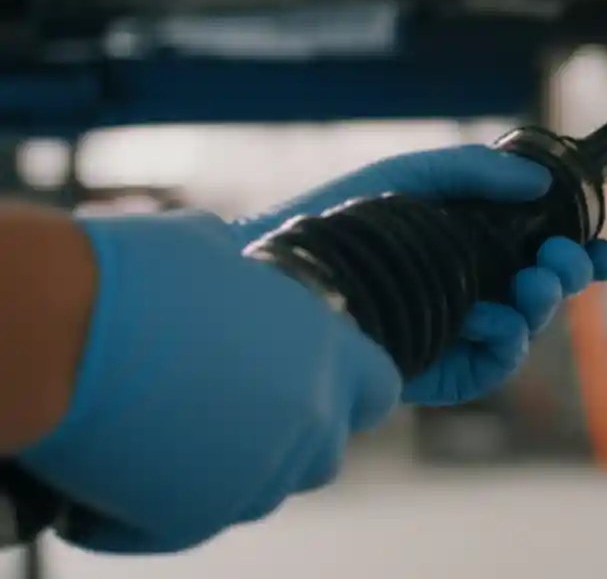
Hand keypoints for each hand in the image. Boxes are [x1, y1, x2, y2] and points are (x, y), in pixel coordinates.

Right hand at [20, 212, 400, 552]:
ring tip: (165, 433)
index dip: (350, 390)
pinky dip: (156, 506)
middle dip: (289, 440)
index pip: (378, 389)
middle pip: (324, 454)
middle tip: (228, 412)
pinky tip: (119, 471)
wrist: (62, 334)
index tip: (319, 386)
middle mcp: (308, 420)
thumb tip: (223, 268)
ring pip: (261, 494)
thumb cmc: (135, 277)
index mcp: (326, 351)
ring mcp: (256, 477)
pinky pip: (187, 523)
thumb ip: (241, 282)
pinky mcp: (194, 520)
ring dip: (228, 472)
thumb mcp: (206, 249)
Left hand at [233, 145, 606, 405]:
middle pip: (548, 291)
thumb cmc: (346, 219)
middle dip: (571, 275)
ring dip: (545, 305)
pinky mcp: (442, 371)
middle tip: (562, 260)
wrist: (291, 270)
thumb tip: (537, 183)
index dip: (586, 255)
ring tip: (530, 285)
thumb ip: (475, 171)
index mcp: (477, 245)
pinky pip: (495, 365)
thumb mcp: (414, 175)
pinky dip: (507, 342)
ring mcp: (461, 331)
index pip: (545, 253)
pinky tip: (491, 320)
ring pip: (529, 327)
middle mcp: (475, 288)